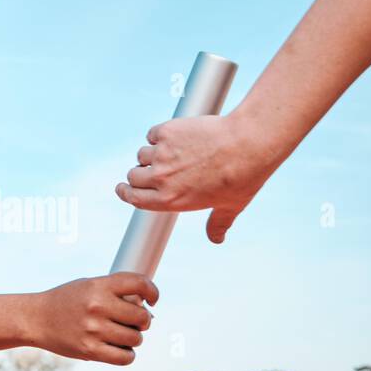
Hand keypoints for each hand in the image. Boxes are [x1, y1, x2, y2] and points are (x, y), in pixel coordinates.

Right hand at [34, 273, 156, 364]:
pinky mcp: (90, 350)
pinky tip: (119, 348)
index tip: (152, 299)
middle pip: (142, 317)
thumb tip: (145, 306)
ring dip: (133, 338)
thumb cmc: (66, 300)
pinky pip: (125, 357)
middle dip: (143, 320)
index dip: (152, 291)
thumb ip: (113, 291)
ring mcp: (94, 329)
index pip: (139, 284)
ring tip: (120, 334)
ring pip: (136, 339)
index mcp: (97, 286)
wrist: (36, 318)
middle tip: (133, 321)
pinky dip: (127, 354)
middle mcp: (97, 306)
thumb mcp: (87, 286)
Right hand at [117, 111, 280, 243]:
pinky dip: (160, 136)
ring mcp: (162, 153)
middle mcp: (162, 178)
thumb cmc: (242, 176)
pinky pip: (153, 135)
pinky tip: (178, 137)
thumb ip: (217, 224)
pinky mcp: (166, 132)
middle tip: (152, 170)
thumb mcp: (230, 206)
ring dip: (151, 154)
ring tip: (172, 153)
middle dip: (139, 174)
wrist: (248, 143)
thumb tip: (216, 238)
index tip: (122, 188)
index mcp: (172, 199)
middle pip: (133, 175)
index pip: (134, 198)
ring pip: (142, 154)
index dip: (125, 193)